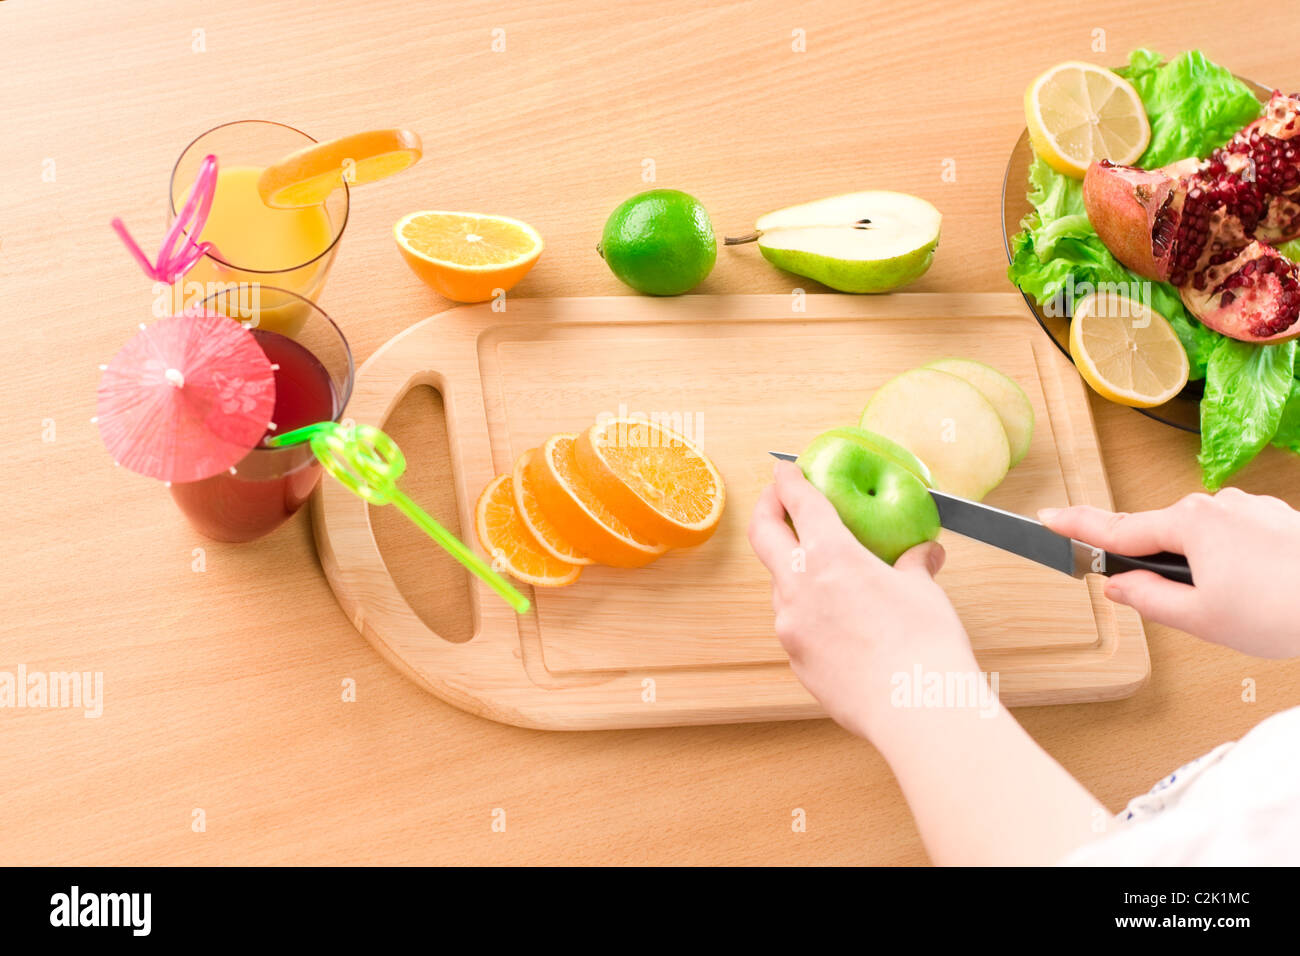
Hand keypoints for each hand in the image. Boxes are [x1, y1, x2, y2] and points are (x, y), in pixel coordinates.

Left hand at [748, 461, 976, 738]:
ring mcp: (790, 627)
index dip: (788, 480)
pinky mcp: (795, 662)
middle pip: (764, 536)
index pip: (799, 503)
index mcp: (829, 556)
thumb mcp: (924, 592)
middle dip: (767, 510)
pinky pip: (795, 626)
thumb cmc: (924, 647)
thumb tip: (924, 554)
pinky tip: (837, 622)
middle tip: (776, 499)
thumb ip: (913, 566)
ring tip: (821, 569)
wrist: (916, 711)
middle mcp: (798, 587)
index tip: (783, 469)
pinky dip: (808, 614)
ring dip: (791, 570)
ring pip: (780, 586)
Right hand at [1040, 488, 1299, 657]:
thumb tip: (1120, 587)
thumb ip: (1150, 599)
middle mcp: (1216, 505)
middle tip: (1174, 605)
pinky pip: (1233, 536)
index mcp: (1190, 524)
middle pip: (1161, 533)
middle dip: (1157, 564)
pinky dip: (1231, 562)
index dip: (1078, 526)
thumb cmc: (1286, 611)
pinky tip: (1255, 592)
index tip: (1048, 518)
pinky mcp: (1276, 519)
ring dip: (1200, 567)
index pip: (1117, 527)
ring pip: (1201, 537)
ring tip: (1233, 608)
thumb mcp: (1202, 619)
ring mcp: (1250, 508)